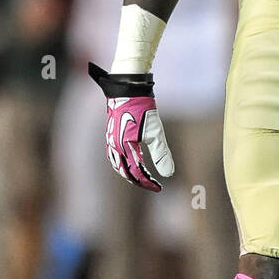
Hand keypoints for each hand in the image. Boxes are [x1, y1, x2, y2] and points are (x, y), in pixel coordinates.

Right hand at [88, 62, 173, 191]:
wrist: (128, 90)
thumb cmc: (143, 109)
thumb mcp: (156, 133)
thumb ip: (161, 155)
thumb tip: (168, 174)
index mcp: (124, 148)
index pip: (136, 172)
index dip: (148, 182)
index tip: (159, 188)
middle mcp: (114, 147)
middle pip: (124, 171)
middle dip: (137, 180)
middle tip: (150, 185)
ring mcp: (110, 140)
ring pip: (117, 164)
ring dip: (128, 173)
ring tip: (139, 178)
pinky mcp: (111, 134)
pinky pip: (114, 155)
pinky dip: (122, 163)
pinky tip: (129, 162)